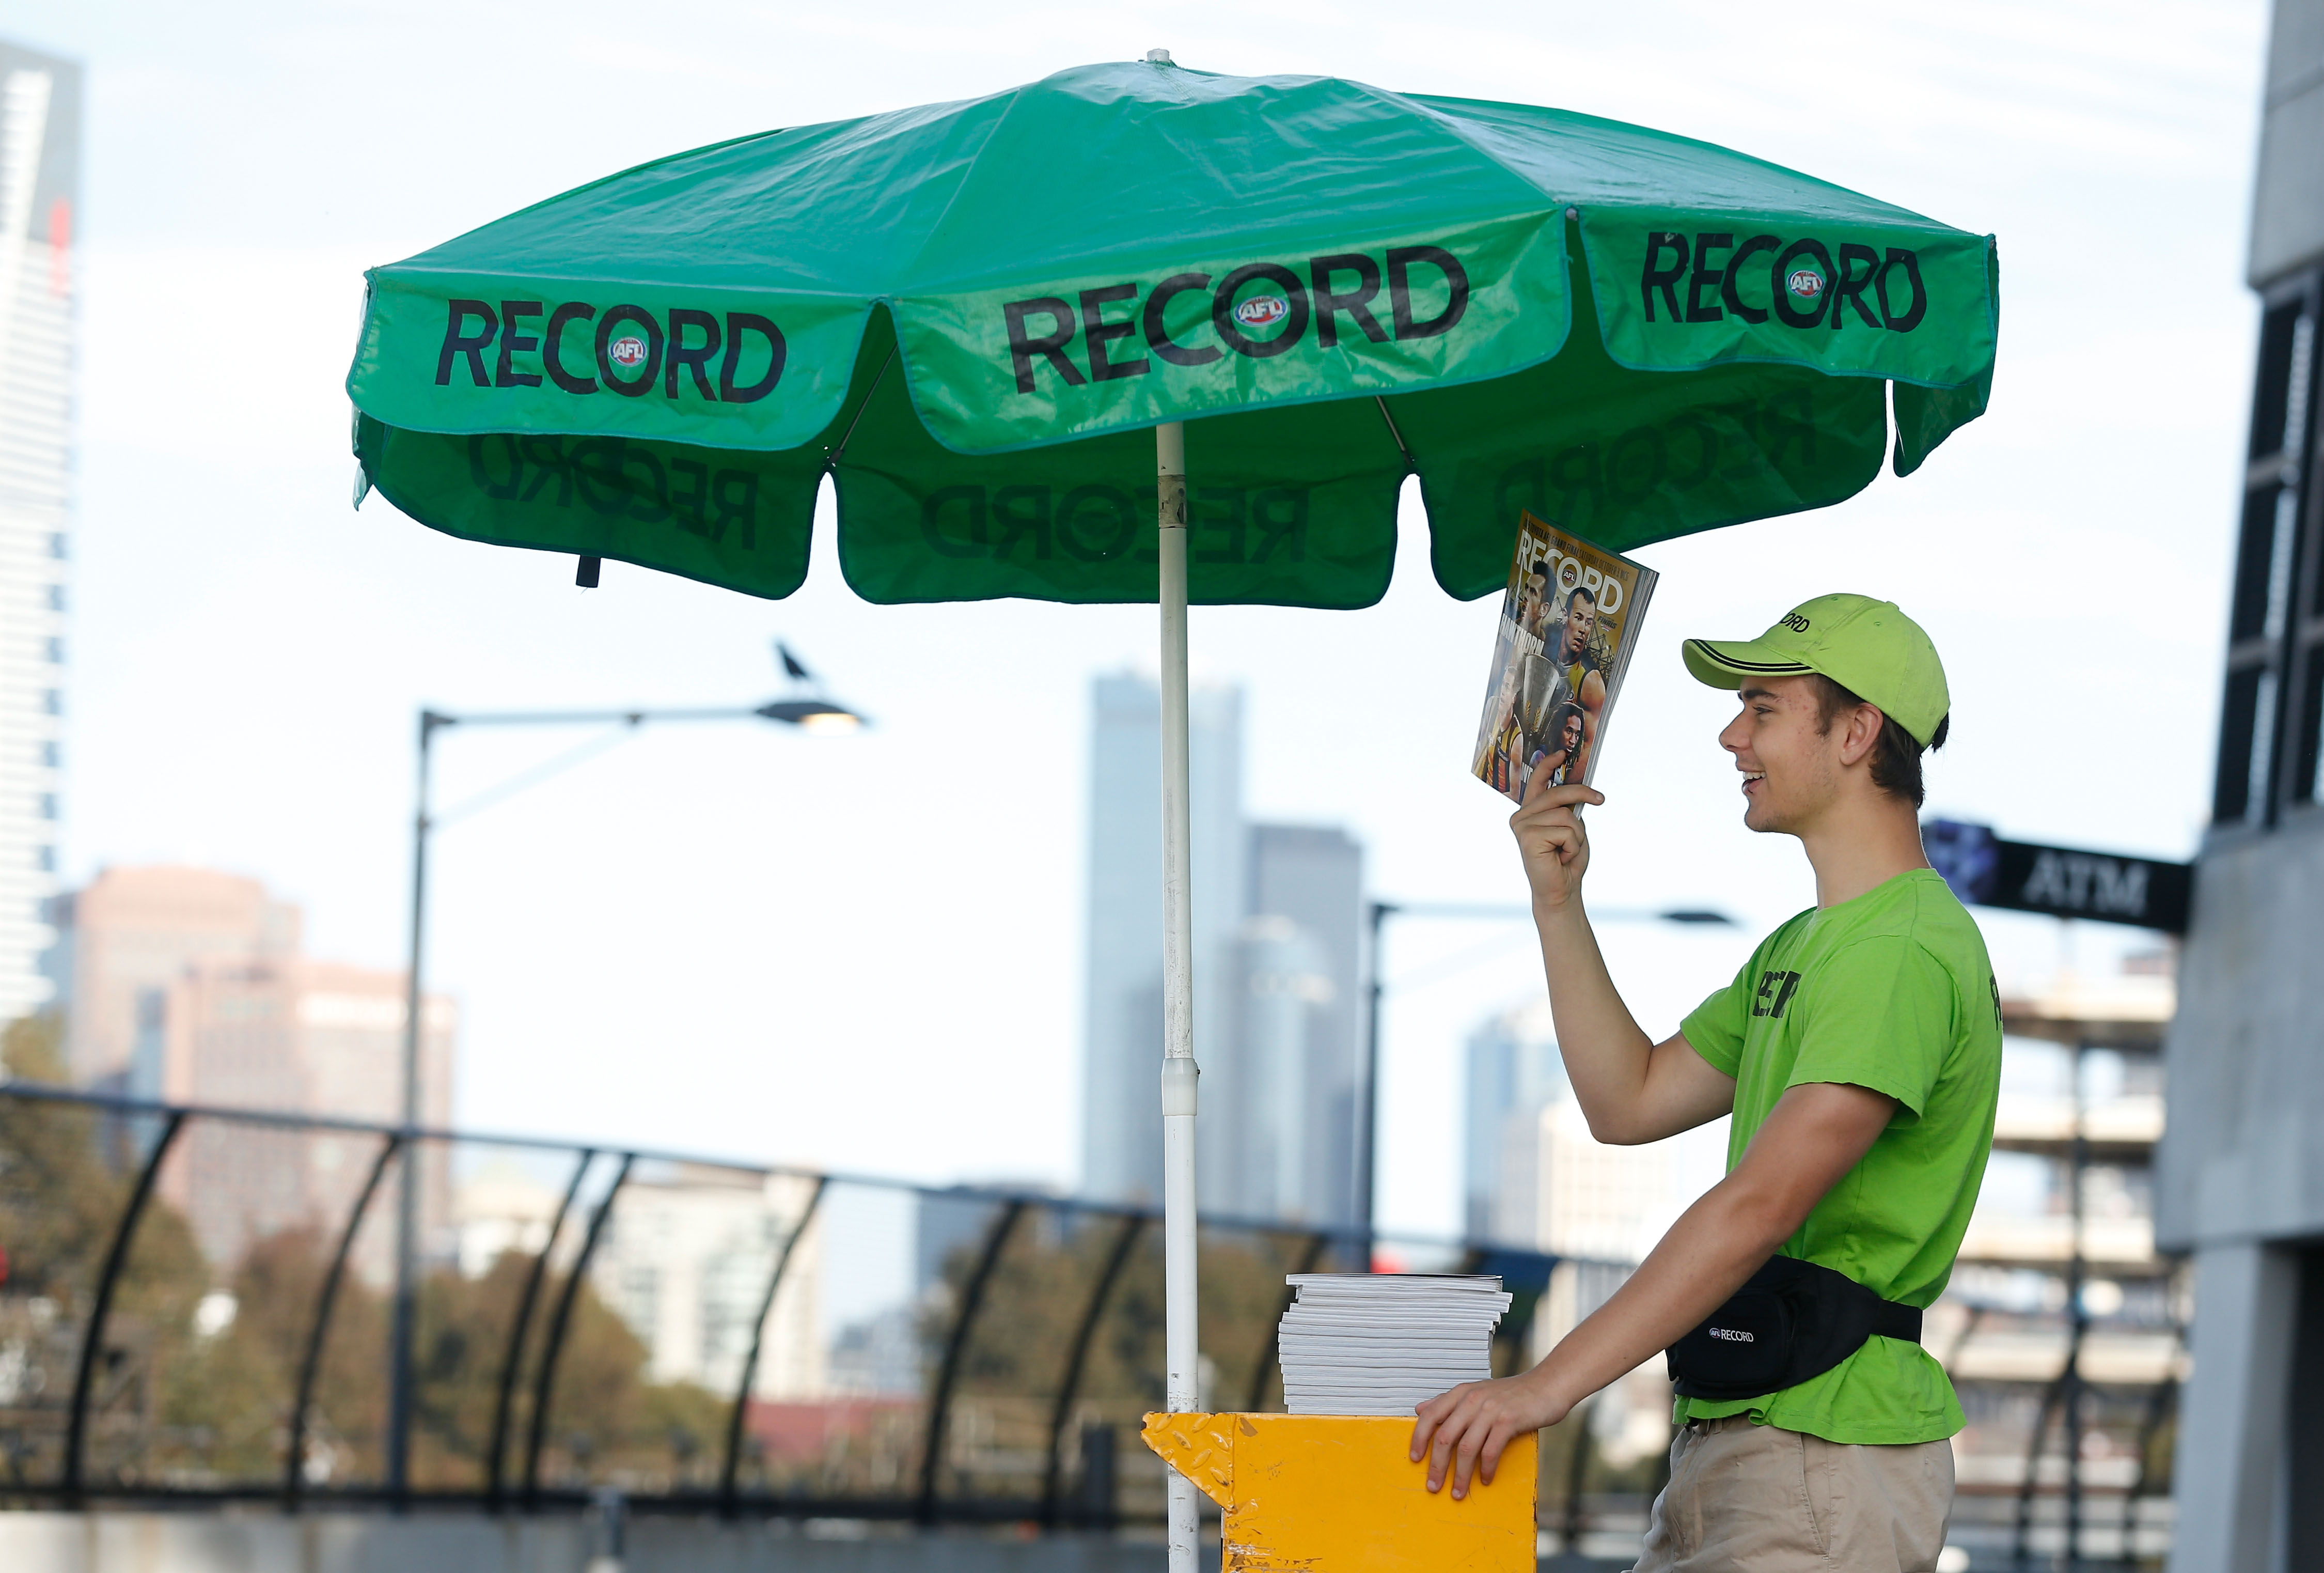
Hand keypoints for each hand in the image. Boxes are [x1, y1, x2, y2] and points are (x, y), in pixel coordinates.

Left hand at [1409, 1370, 1571, 1499]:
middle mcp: (1472, 1400)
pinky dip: (1485, 1469)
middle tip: (1433, 1485)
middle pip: (1444, 1437)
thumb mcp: (1476, 1391)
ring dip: (1459, 1475)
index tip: (1414, 1459)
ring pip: (1466, 1448)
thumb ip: (1448, 1402)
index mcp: (1461, 1393)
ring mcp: (1490, 1410)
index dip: (1419, 1439)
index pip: (1430, 1416)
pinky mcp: (1508, 1421)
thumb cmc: (1512, 1393)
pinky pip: (1490, 1451)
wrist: (1547, 1385)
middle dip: (1436, 1465)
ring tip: (1457, 1491)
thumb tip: (1420, 1409)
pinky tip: (1485, 1479)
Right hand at [1510, 770, 1603, 913]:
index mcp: (1530, 812)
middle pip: (1558, 793)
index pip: (1537, 781)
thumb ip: (1567, 808)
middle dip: (1582, 794)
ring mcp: (1521, 826)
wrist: (1561, 891)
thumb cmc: (1567, 860)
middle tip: (1600, 799)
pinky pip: (1565, 830)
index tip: (1562, 753)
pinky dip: (1572, 845)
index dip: (1548, 764)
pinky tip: (1561, 858)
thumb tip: (1577, 788)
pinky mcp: (1527, 838)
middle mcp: (1521, 816)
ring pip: (1566, 815)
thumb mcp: (1571, 827)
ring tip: (1567, 851)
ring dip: (1577, 835)